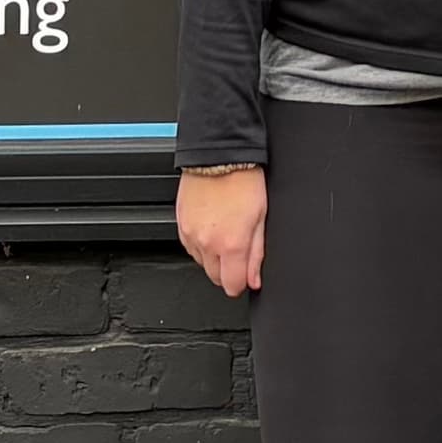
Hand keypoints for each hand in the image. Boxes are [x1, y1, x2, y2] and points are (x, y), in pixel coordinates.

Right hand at [178, 166, 266, 296]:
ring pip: (202, 263)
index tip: (245, 275)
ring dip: (213, 257)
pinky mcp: (180, 225)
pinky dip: (200, 244)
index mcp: (231, 245)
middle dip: (227, 271)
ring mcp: (191, 235)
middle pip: (215, 278)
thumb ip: (257, 254)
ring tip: (225, 232)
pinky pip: (190, 247)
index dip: (241, 283)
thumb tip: (253, 279)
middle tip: (238, 248)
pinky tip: (212, 226)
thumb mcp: (261, 218)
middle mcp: (207, 244)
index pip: (232, 286)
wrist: (218, 156)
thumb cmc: (243, 180)